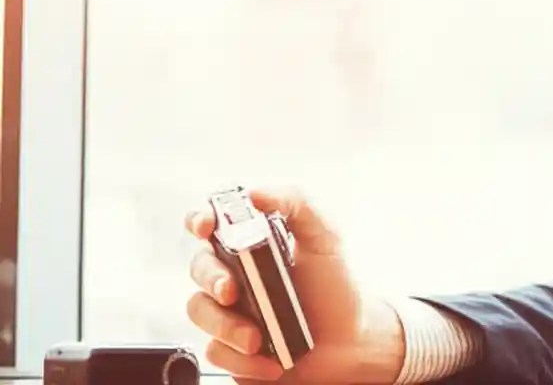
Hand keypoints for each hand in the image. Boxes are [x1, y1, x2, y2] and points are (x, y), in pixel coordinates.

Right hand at [184, 188, 403, 383]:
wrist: (351, 342)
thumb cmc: (336, 286)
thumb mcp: (326, 236)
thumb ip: (297, 203)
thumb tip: (255, 193)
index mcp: (251, 243)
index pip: (212, 222)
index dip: (200, 219)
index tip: (206, 226)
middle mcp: (235, 274)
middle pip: (199, 268)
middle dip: (212, 279)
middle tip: (233, 292)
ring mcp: (230, 311)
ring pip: (200, 312)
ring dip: (227, 327)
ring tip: (259, 338)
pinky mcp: (230, 348)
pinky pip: (216, 352)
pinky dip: (243, 360)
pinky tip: (270, 360)